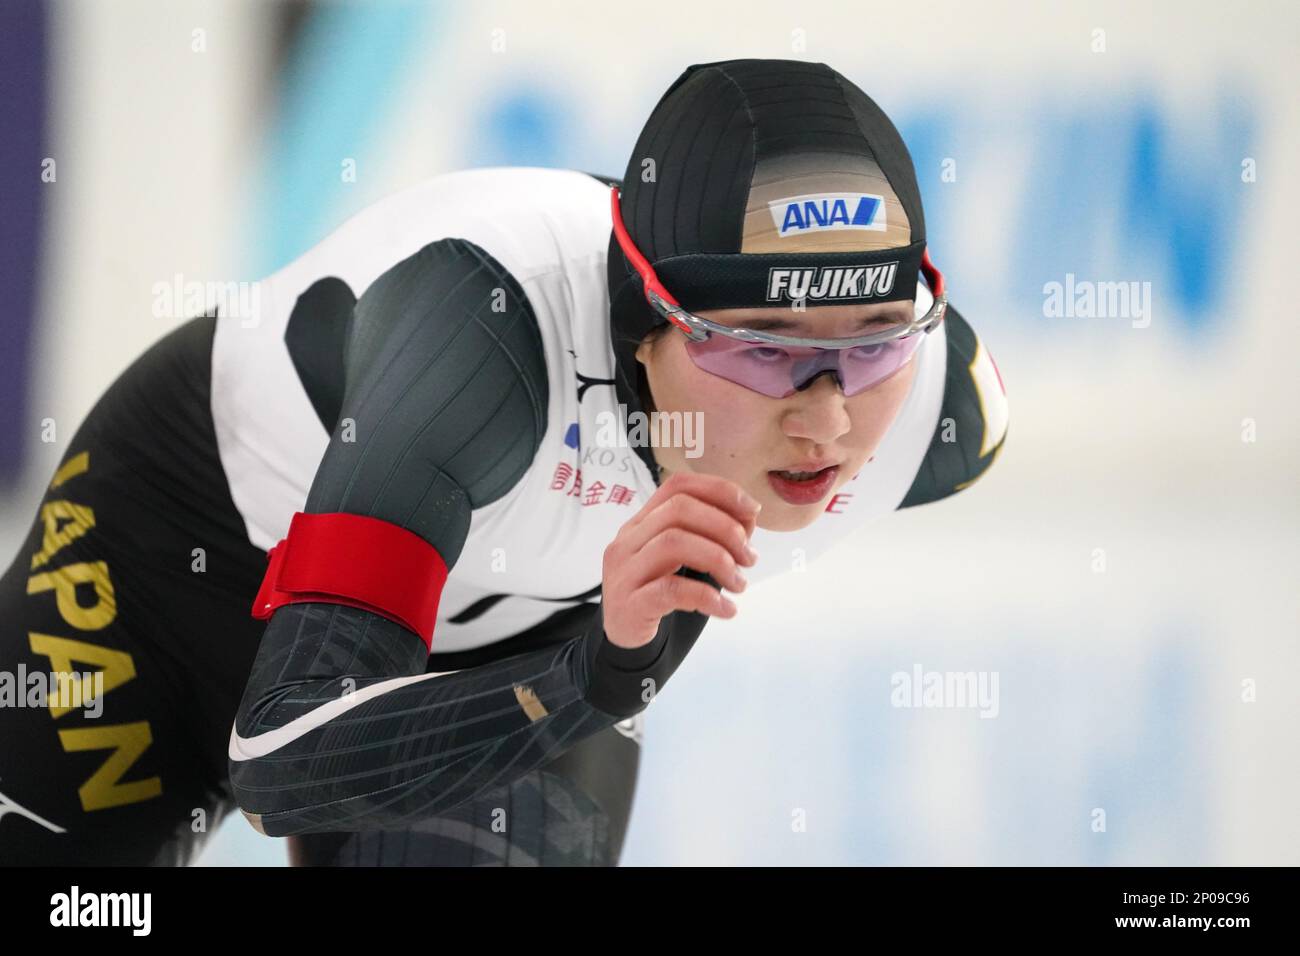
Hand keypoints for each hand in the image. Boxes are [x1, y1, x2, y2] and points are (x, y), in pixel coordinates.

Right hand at [601, 472, 760, 649]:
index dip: (719, 490)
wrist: (625, 640)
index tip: (752, 509)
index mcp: (642, 522)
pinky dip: (707, 597)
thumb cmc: (661, 594)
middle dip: (725, 528)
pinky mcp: (629, 603)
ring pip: (674, 543)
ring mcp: (625, 571)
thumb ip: (714, 535)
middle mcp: (628, 540)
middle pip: (679, 510)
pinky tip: (726, 609)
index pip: (677, 486)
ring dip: (719, 560)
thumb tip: (748, 516)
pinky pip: (671, 590)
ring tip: (739, 584)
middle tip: (749, 558)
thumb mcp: (685, 560)